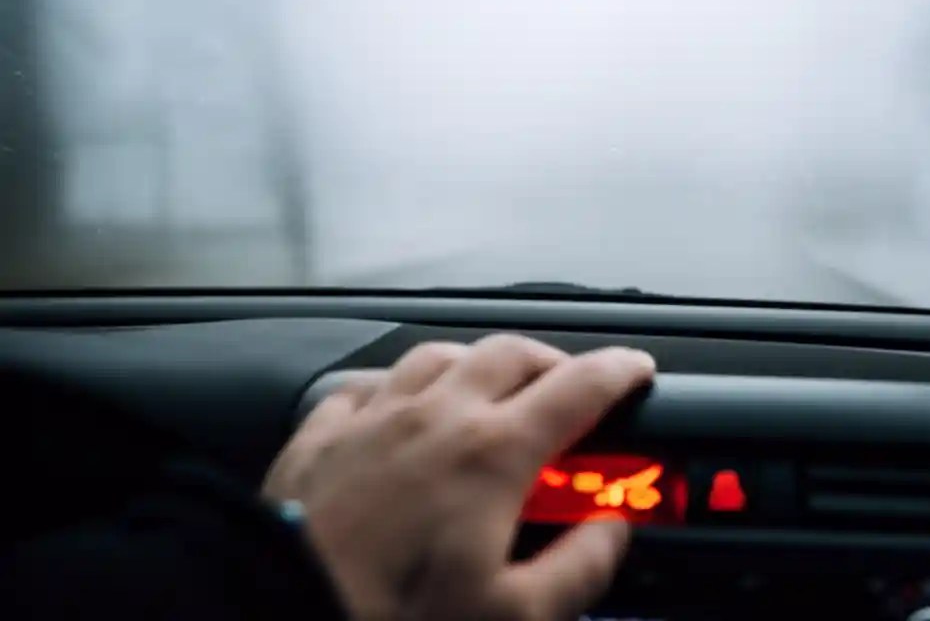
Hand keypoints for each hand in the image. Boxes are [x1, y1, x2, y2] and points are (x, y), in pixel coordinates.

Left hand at [262, 335, 655, 620]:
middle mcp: (435, 416)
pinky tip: (400, 408)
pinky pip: (368, 384)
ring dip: (477, 364)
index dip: (618, 371)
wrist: (274, 611)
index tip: (635, 370)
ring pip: (439, 355)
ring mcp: (373, 417)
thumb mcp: (511, 616)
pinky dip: (399, 387)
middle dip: (553, 361)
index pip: (578, 387)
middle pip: (511, 353)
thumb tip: (612, 534)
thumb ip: (580, 569)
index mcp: (491, 454)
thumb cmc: (389, 617)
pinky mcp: (321, 434)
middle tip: (571, 387)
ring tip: (491, 390)